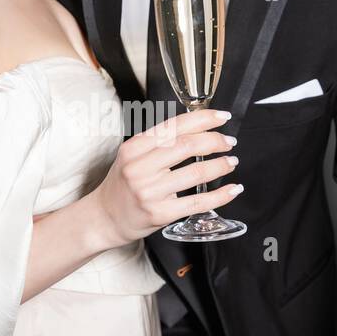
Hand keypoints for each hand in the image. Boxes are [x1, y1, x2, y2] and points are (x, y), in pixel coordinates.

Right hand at [91, 108, 241, 247]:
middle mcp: (140, 167)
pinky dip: (220, 196)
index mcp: (134, 148)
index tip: (222, 117)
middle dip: (215, 140)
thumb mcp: (132, 156)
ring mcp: (149, 192)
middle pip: (187, 145)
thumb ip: (159, 142)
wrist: (104, 218)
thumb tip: (198, 128)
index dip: (203, 119)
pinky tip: (232, 189)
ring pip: (195, 172)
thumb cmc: (123, 185)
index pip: (174, 126)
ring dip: (220, 165)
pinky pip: (197, 202)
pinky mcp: (160, 214)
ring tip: (231, 162)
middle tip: (229, 142)